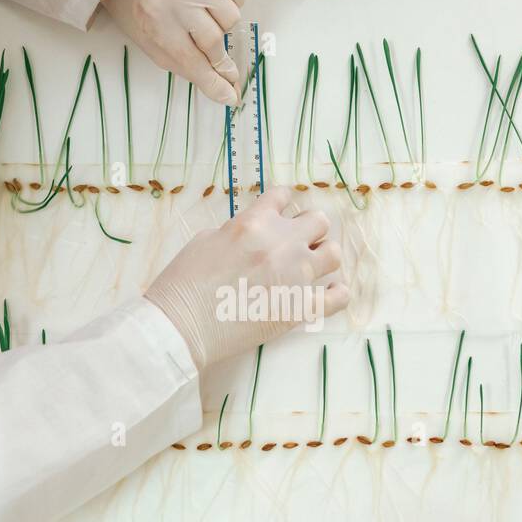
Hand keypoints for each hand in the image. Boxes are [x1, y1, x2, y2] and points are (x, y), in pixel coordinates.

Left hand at [101, 0, 245, 105]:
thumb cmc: (137, 11)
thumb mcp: (152, 46)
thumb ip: (187, 68)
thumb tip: (224, 90)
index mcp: (154, 22)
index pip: (194, 62)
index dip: (215, 82)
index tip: (230, 94)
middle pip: (214, 41)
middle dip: (218, 58)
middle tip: (217, 60)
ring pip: (230, 16)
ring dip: (223, 27)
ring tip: (205, 22)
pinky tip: (219, 2)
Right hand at [145, 187, 349, 369]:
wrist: (183, 325)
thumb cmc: (183, 283)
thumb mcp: (204, 240)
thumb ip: (235, 231)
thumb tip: (251, 236)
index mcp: (254, 222)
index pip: (282, 196)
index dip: (281, 205)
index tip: (279, 215)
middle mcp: (281, 243)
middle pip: (318, 220)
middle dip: (309, 229)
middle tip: (296, 243)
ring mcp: (295, 276)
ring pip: (333, 253)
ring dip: (323, 257)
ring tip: (311, 267)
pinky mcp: (301, 309)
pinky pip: (338, 297)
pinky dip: (337, 294)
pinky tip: (330, 292)